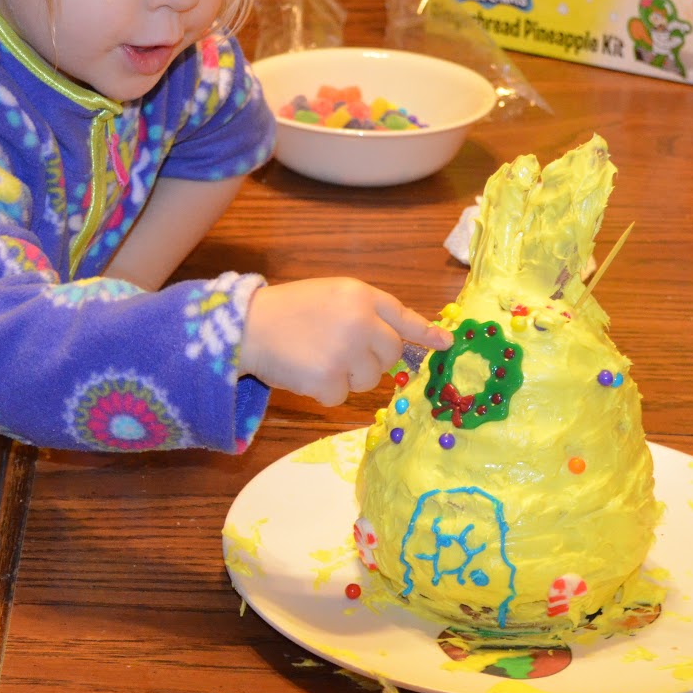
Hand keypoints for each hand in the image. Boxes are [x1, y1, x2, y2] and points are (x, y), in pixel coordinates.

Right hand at [239, 278, 451, 407]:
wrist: (245, 326)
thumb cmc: (286, 311)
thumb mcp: (330, 296)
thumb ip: (365, 312)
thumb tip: (401, 343)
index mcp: (359, 295)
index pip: (401, 315)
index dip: (425, 331)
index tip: (446, 344)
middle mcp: (359, 321)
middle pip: (390, 354)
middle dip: (370, 359)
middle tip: (337, 350)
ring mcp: (345, 351)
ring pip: (370, 379)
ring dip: (347, 377)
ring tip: (316, 358)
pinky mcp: (328, 379)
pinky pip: (342, 397)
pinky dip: (324, 392)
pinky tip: (304, 372)